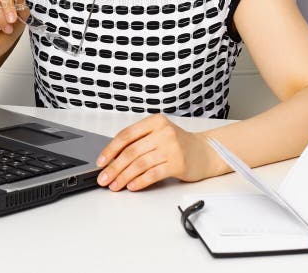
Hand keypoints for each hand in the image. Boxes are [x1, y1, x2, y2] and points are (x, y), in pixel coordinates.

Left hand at [95, 114, 210, 191]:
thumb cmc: (179, 144)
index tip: (101, 161)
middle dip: (114, 167)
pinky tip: (132, 186)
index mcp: (155, 121)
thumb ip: (140, 141)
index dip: (110, 149)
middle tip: (103, 178)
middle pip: (131, 152)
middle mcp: (163, 132)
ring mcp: (171, 148)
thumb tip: (112, 159)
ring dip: (124, 177)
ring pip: (140, 164)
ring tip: (115, 185)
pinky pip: (153, 174)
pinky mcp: (178, 164)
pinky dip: (139, 182)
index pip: (126, 135)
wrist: (206, 152)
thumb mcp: (159, 133)